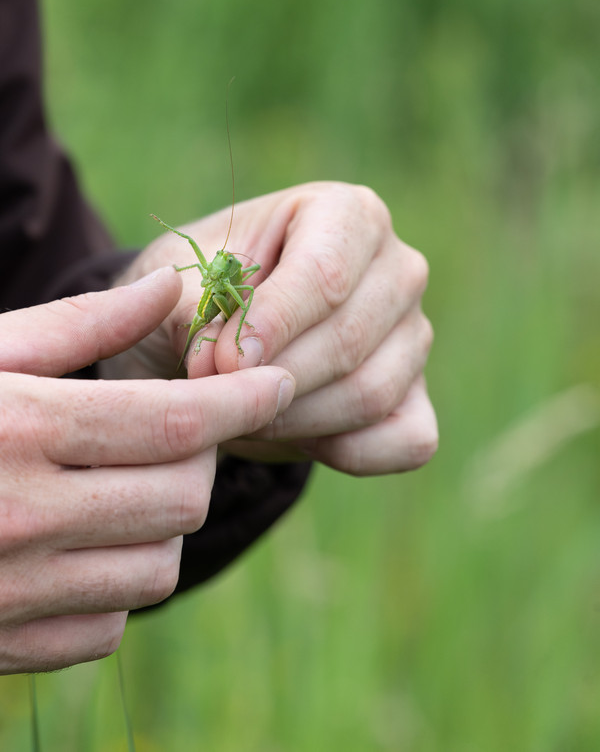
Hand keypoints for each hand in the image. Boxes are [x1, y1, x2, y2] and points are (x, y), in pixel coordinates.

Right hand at [0, 269, 294, 673]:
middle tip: (182, 426)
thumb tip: (167, 287)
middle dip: (204, 455)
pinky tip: (85, 540)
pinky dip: (118, 579)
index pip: (172, 422)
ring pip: (159, 565)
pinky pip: (111, 623)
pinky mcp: (1, 645)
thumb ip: (80, 322)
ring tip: (129, 480)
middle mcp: (19, 517)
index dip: (241, 401)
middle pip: (181, 496)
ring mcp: (10, 592)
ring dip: (167, 519)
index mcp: (17, 429)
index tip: (279, 383)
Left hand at [112, 182, 436, 476]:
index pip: (326, 275)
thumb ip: (202, 317)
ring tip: (239, 413)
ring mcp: (415, 334)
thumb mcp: (183, 284)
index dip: (272, 326)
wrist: (219, 333)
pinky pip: (406, 440)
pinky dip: (344, 451)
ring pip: (371, 394)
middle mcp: (398, 269)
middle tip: (214, 398)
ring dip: (294, 419)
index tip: (219, 363)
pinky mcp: (419, 395)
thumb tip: (226, 369)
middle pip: (349, 340)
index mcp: (349, 215)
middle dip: (272, 381)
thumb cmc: (202, 292)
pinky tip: (290, 435)